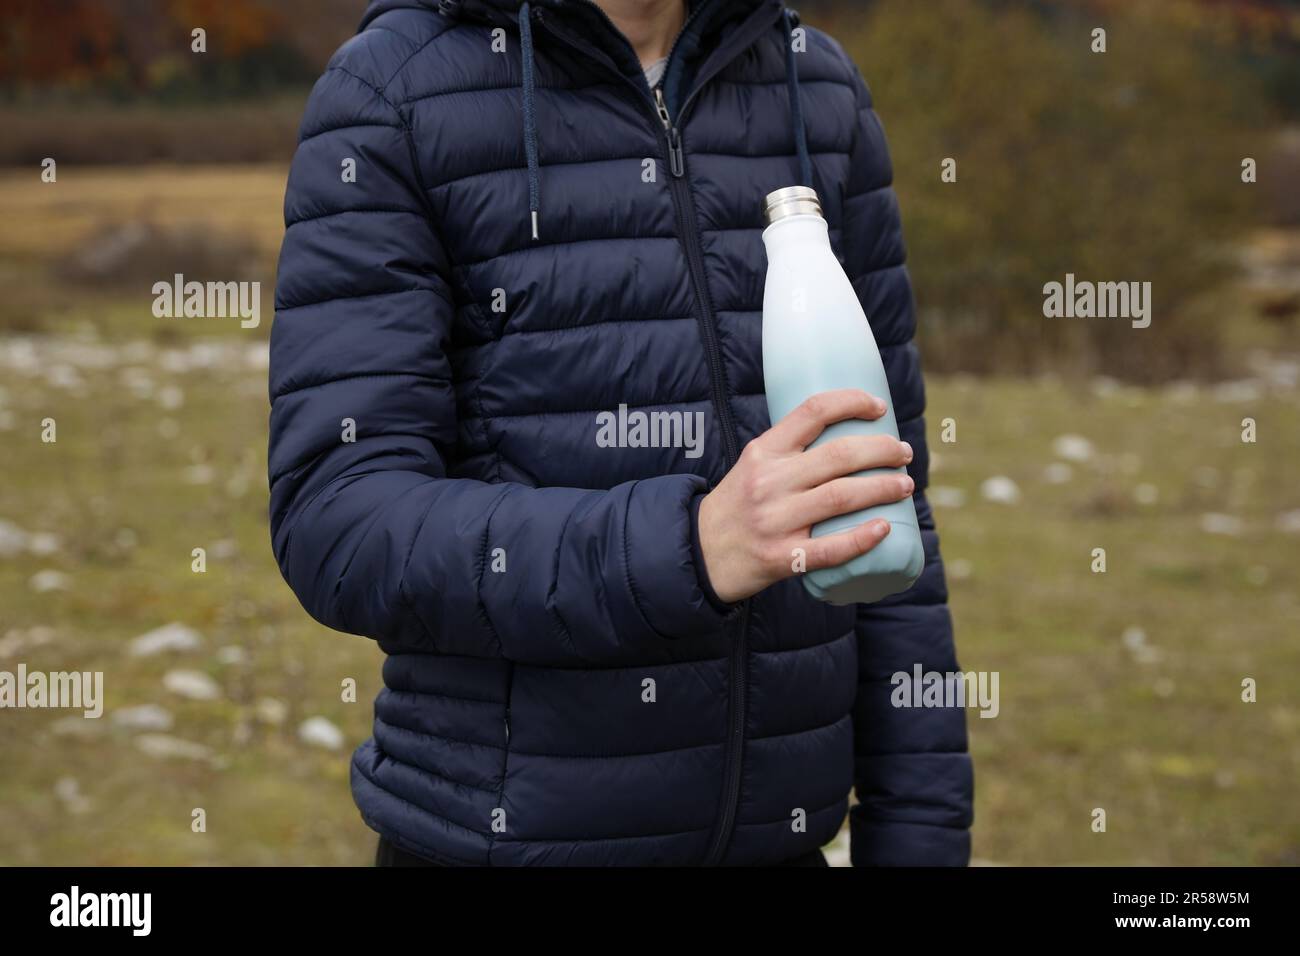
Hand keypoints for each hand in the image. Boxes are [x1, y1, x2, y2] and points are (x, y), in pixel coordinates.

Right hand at [697, 389, 913, 603]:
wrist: (699, 553)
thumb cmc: (737, 506)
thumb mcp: (752, 465)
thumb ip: (790, 450)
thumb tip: (848, 433)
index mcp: (764, 452)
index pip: (813, 411)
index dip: (852, 402)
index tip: (879, 408)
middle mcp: (770, 482)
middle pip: (840, 455)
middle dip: (882, 450)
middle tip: (903, 453)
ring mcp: (775, 521)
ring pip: (842, 497)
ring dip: (883, 488)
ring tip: (905, 485)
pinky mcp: (782, 557)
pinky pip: (831, 548)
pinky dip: (863, 537)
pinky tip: (885, 527)